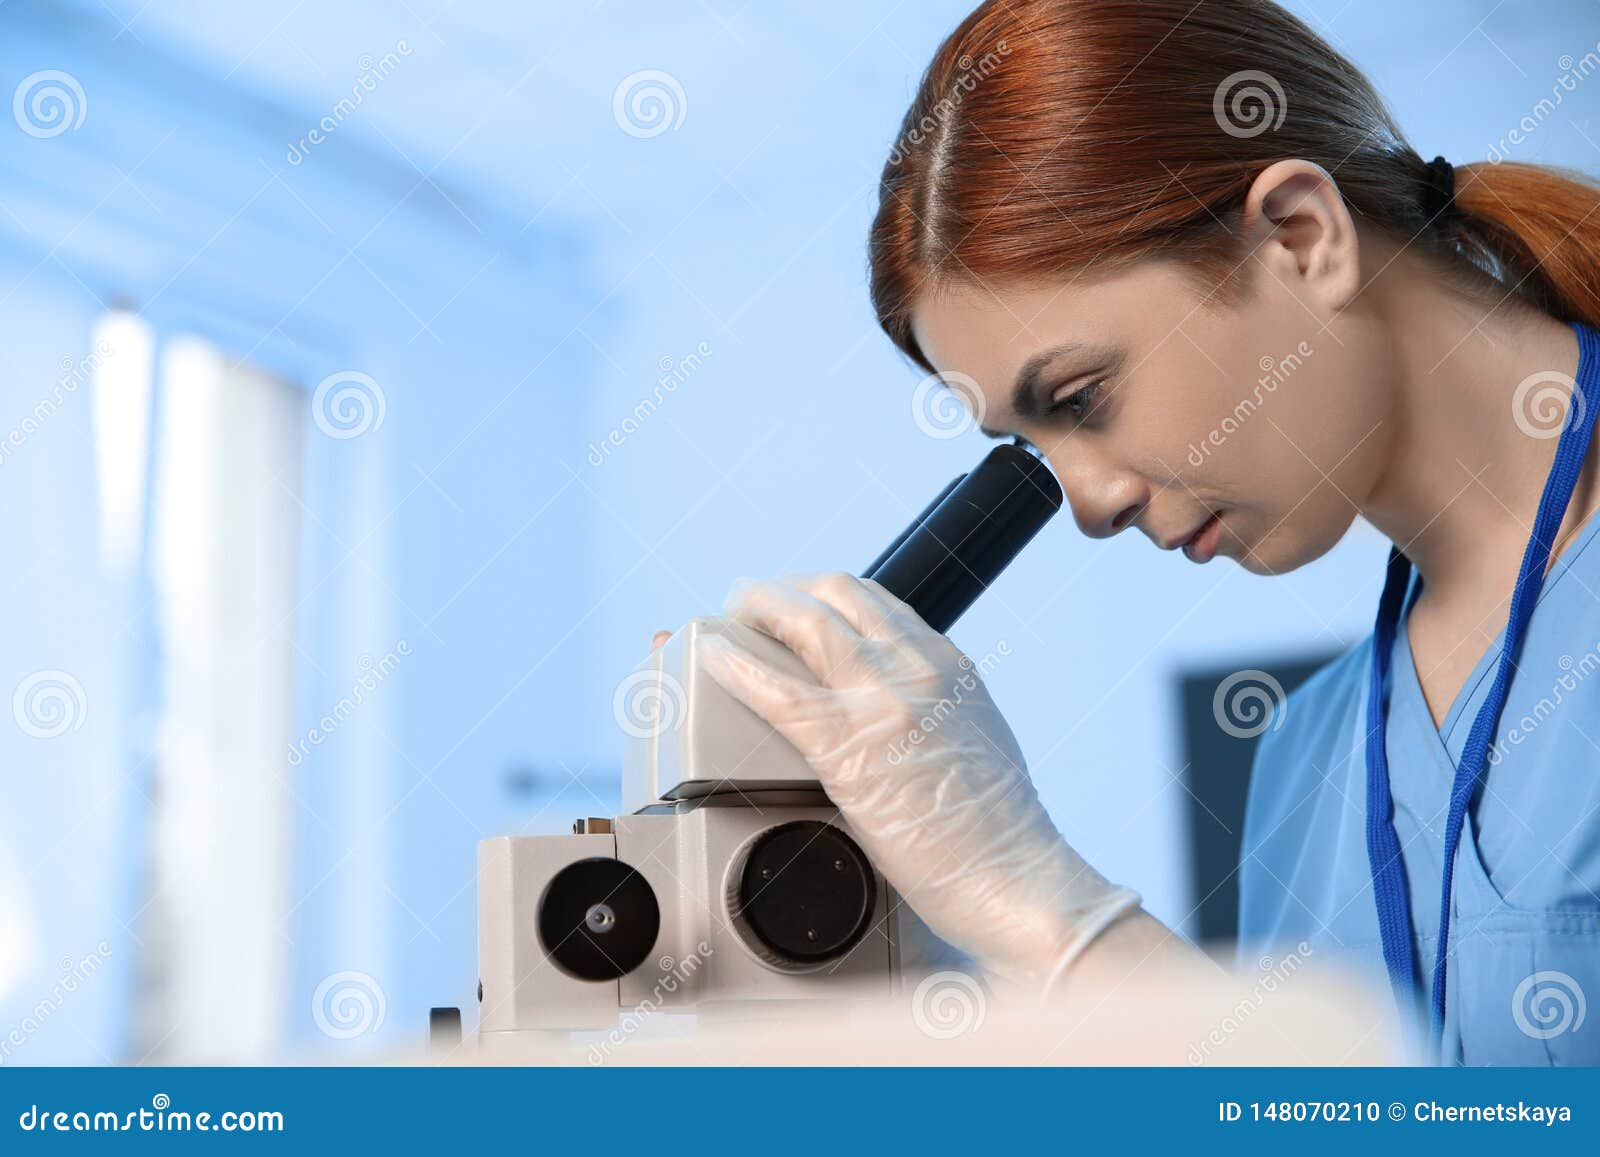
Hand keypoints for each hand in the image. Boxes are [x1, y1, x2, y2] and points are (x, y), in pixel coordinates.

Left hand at [692, 572, 1142, 993]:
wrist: (1015, 878)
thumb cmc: (996, 836)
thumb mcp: (971, 744)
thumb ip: (932, 714)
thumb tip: (891, 719)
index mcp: (948, 665)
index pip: (874, 601)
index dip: (820, 594)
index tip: (794, 604)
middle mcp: (916, 665)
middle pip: (833, 591)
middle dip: (781, 590)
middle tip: (747, 607)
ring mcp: (882, 699)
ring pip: (802, 620)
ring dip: (751, 609)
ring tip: (720, 623)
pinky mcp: (849, 746)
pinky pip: (775, 689)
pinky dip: (733, 664)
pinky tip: (710, 657)